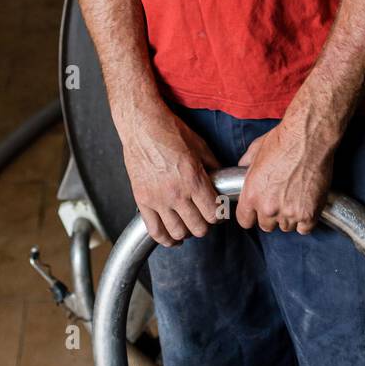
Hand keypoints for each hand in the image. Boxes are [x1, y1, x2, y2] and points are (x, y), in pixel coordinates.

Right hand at [121, 104, 221, 247]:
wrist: (142, 127)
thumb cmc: (170, 132)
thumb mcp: (200, 146)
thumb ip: (213, 168)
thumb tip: (222, 180)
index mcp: (194, 180)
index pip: (214, 213)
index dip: (219, 215)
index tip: (218, 212)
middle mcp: (177, 193)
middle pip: (198, 227)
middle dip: (205, 225)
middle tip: (204, 218)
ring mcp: (158, 199)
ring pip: (178, 232)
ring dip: (186, 232)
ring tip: (188, 226)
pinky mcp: (142, 201)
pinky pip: (154, 230)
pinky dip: (165, 238)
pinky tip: (171, 237)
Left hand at [235, 115, 334, 234]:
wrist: (309, 138)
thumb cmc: (283, 141)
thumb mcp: (256, 151)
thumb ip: (246, 165)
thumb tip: (242, 168)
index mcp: (252, 195)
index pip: (245, 220)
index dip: (251, 215)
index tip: (257, 211)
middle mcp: (268, 208)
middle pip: (266, 225)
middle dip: (272, 215)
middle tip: (280, 199)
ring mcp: (290, 212)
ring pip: (286, 227)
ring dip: (290, 216)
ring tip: (296, 198)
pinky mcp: (309, 213)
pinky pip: (305, 228)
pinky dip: (306, 219)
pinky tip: (307, 205)